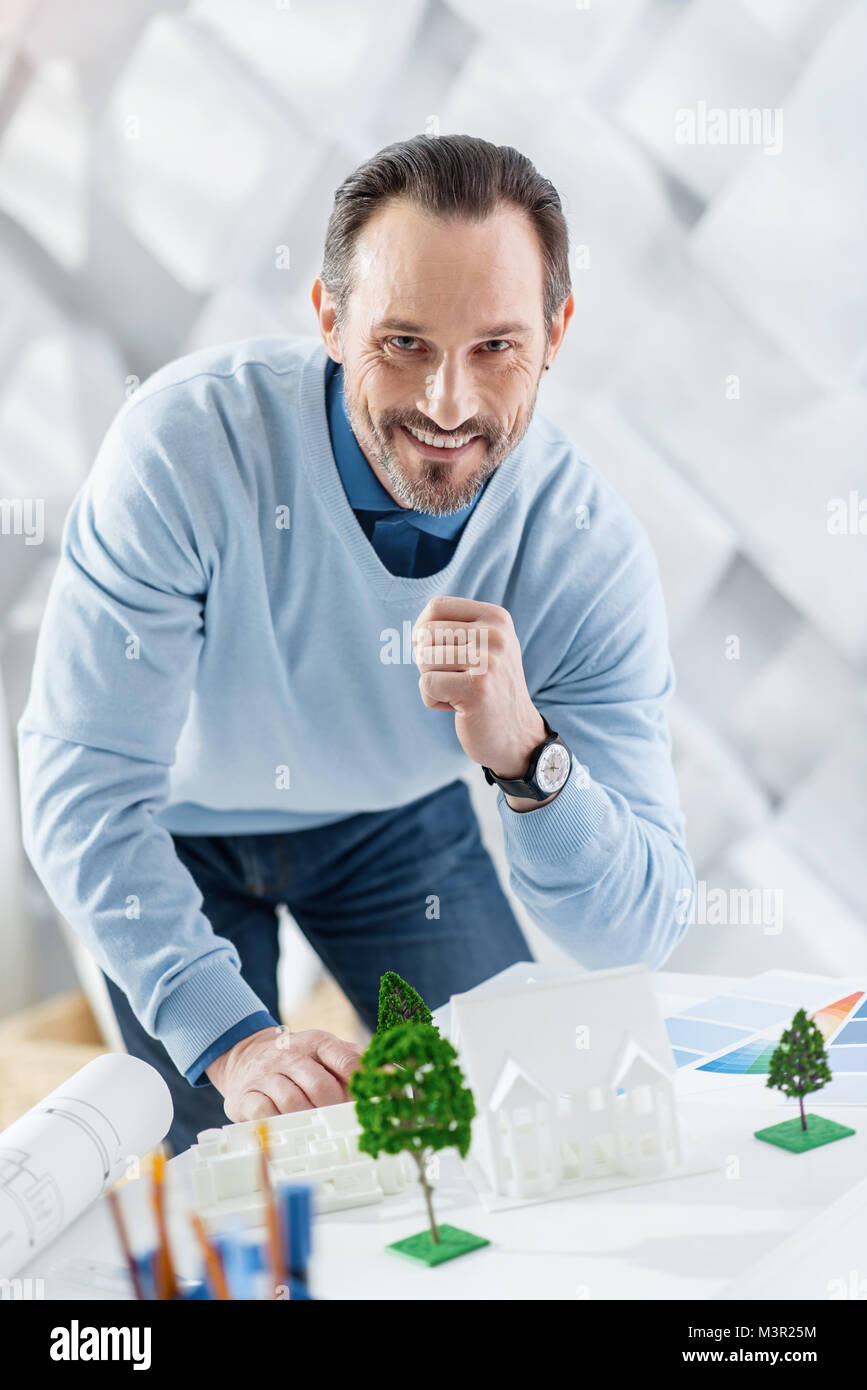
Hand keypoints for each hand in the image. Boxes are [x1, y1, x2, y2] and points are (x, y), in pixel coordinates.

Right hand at [205, 1026, 362, 1122]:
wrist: (247, 1056)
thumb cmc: (300, 1061)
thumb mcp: (327, 1053)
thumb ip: (357, 1061)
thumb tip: (392, 1074)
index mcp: (318, 1043)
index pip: (345, 1060)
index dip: (360, 1085)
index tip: (368, 1104)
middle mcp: (292, 1055)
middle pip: (319, 1085)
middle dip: (334, 1109)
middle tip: (342, 1124)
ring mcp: (267, 1074)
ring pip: (292, 1100)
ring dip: (308, 1119)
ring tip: (317, 1128)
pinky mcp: (247, 1094)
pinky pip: (264, 1112)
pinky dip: (278, 1123)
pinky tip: (287, 1128)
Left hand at [412, 595, 552, 809]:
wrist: (517, 736)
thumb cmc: (489, 689)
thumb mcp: (483, 648)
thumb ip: (454, 630)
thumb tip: (415, 631)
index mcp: (497, 618)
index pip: (437, 607)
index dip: (423, 630)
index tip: (435, 652)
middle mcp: (496, 634)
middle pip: (426, 633)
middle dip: (428, 660)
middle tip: (454, 679)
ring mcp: (489, 661)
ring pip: (423, 658)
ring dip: (431, 681)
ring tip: (459, 692)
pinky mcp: (477, 688)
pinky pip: (426, 684)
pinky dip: (433, 700)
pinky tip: (458, 707)